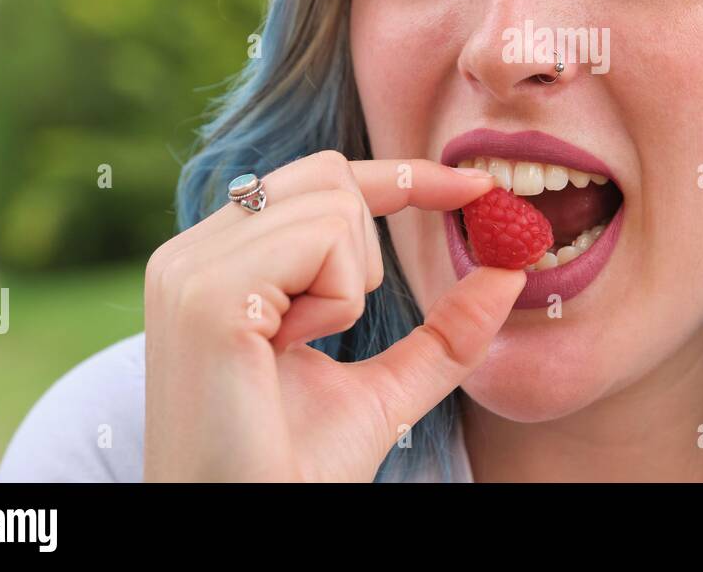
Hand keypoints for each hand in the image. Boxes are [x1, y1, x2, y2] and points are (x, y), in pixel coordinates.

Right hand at [142, 150, 522, 480]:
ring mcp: (191, 268)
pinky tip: (286, 350)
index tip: (479, 187)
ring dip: (351, 287)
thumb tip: (512, 272)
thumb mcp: (386, 389)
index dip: (404, 175)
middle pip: (331, 176)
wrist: (246, 528)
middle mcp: (191, 254)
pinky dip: (337, 301)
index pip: (320, 179)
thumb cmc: (296, 470)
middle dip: (366, 247)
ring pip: (336, 205)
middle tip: (333, 323)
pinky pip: (323, 243)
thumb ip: (444, 332)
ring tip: (295, 349)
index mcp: (218, 265)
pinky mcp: (207, 292)